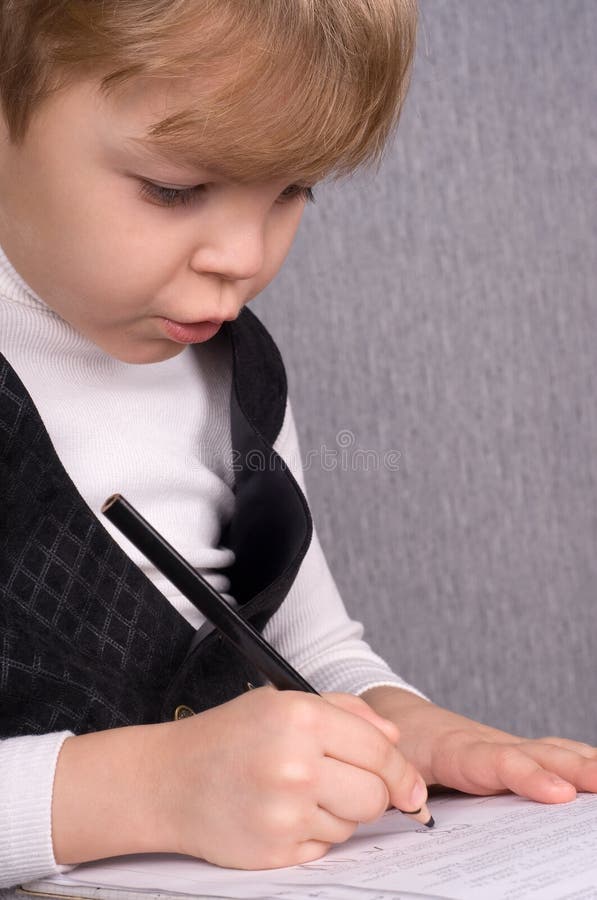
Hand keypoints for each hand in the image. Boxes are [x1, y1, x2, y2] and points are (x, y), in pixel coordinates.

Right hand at [152, 686, 428, 869]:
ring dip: (340, 811)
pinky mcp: (276, 851)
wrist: (168, 780)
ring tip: (301, 791)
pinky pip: (326, 847)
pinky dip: (316, 832)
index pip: (379, 750)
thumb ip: (346, 712)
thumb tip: (394, 737)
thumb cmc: (227, 736)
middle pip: (375, 795)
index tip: (411, 785)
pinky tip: (286, 812)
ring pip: (353, 824)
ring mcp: (285, 813)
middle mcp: (295, 765)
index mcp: (300, 719)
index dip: (403, 771)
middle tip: (346, 782)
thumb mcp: (283, 702)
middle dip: (373, 792)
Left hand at [360, 687, 596, 805]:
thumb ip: (401, 788)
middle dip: (574, 769)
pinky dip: (578, 760)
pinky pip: (550, 754)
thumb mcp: (389, 764)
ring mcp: (504, 747)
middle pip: (536, 754)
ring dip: (583, 763)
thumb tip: (419, 812)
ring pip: (550, 751)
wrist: (400, 716)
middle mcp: (487, 744)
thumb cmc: (397, 743)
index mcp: (455, 750)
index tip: (559, 794)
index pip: (496, 762)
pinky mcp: (512, 753)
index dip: (528, 777)